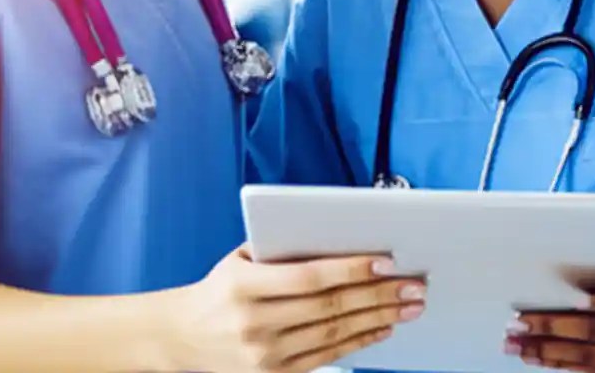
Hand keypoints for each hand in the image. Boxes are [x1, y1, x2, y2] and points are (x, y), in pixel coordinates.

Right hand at [160, 244, 425, 372]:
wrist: (180, 338)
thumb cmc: (219, 289)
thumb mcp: (239, 260)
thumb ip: (282, 249)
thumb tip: (342, 236)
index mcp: (243, 286)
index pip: (309, 277)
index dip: (351, 270)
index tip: (387, 261)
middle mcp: (254, 323)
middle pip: (330, 308)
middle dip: (378, 295)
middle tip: (414, 284)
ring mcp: (264, 355)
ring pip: (334, 335)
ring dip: (378, 319)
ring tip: (408, 306)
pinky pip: (327, 358)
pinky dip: (360, 342)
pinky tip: (383, 328)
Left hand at [506, 265, 594, 372]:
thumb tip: (574, 278)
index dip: (578, 303)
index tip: (547, 299)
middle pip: (594, 333)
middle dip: (551, 330)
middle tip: (515, 325)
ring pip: (590, 359)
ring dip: (549, 354)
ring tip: (518, 348)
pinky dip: (566, 367)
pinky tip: (542, 360)